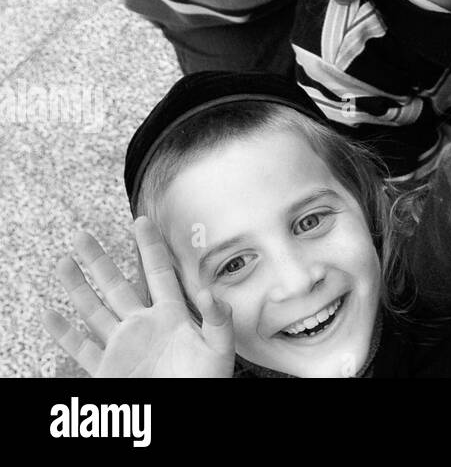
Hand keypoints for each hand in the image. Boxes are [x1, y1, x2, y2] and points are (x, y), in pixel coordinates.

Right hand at [42, 218, 233, 377]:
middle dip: (100, 261)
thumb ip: (218, 319)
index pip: (159, 272)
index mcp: (172, 315)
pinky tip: (50, 315)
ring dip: (78, 288)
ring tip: (63, 263)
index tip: (141, 220)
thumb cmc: (206, 382)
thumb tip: (208, 293)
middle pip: (117, 285)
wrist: (182, 411)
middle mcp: (143, 325)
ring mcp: (123, 346)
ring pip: (95, 310)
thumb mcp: (220, 348)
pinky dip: (64, 333)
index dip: (150, 247)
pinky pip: (82, 349)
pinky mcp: (108, 369)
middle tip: (83, 235)